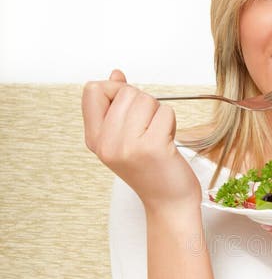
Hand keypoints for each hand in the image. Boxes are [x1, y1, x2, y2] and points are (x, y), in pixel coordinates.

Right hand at [81, 69, 201, 212]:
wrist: (168, 203)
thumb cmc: (150, 169)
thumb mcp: (124, 138)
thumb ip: (116, 106)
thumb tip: (116, 75)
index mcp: (95, 139)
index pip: (93, 90)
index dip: (116, 90)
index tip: (129, 109)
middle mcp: (107, 142)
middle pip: (125, 91)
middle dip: (143, 104)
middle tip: (148, 129)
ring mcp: (128, 145)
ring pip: (146, 99)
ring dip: (158, 113)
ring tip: (157, 136)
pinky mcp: (152, 147)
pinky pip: (165, 112)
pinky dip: (171, 123)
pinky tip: (167, 143)